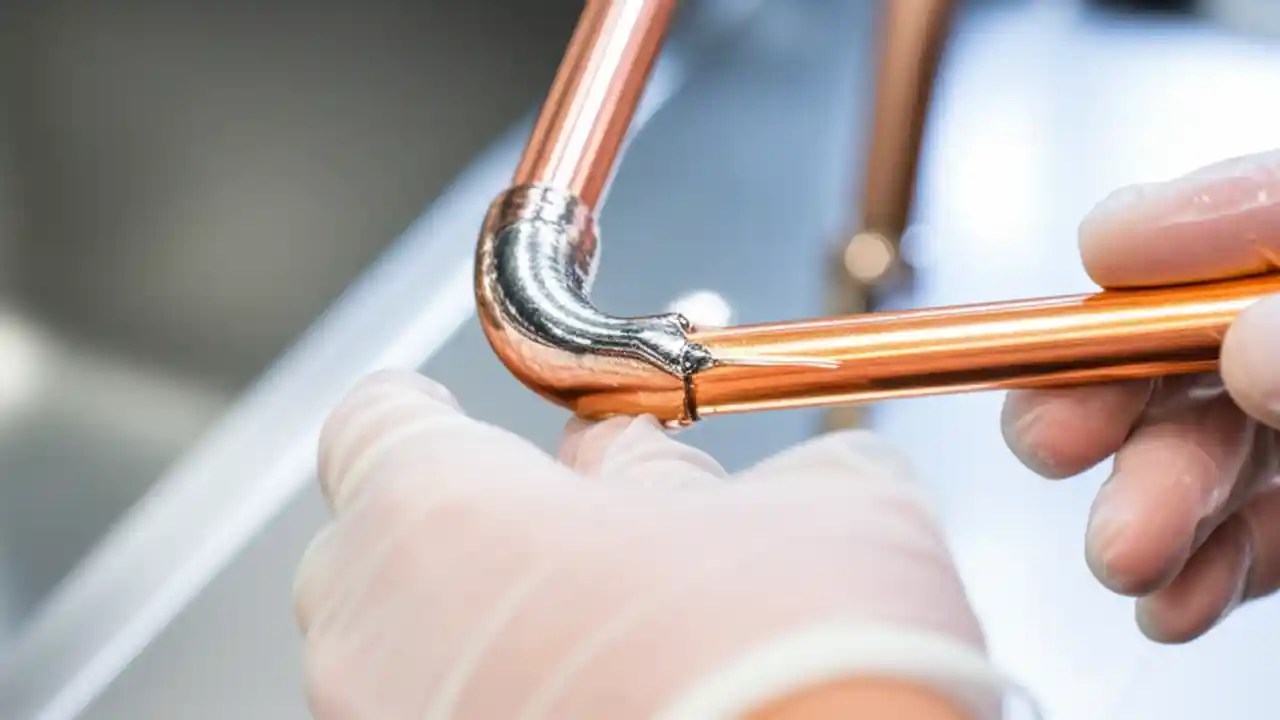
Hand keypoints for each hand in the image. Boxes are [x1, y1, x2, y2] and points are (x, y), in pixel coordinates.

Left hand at [294, 370, 1000, 718]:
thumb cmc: (800, 671)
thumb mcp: (788, 505)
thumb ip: (680, 468)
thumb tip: (643, 469)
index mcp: (438, 513)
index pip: (376, 421)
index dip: (429, 412)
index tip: (460, 417)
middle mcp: (374, 641)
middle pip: (377, 550)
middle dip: (468, 533)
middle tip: (578, 538)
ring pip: (407, 659)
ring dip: (490, 637)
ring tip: (612, 648)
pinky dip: (503, 711)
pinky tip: (610, 712)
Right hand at [1002, 149, 1279, 642]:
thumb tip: (1254, 351)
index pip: (1259, 213)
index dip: (1174, 227)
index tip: (1110, 251)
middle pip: (1188, 346)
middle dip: (1105, 399)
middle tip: (1059, 442)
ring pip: (1207, 450)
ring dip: (1146, 506)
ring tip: (1126, 556)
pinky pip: (1253, 538)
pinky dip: (1204, 574)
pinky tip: (1175, 600)